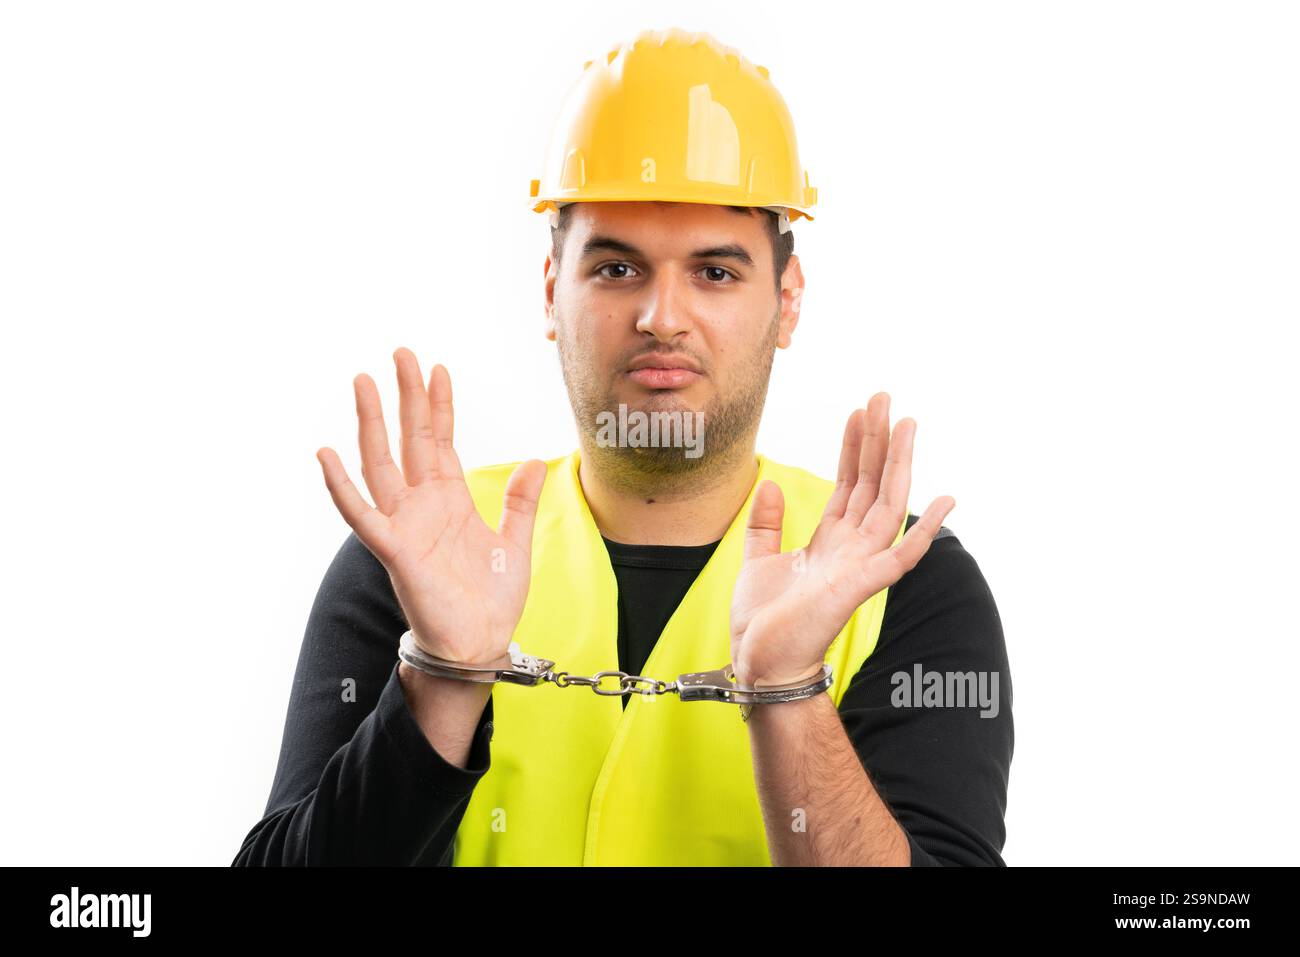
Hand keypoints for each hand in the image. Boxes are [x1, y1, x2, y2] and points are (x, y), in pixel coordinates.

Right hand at [315, 347, 546, 665]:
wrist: (480, 645)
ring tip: (364, 381)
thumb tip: (536, 460)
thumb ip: (520, 501)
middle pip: (410, 439)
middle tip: (401, 353)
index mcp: (449, 499)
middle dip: (406, 397)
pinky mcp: (394, 550)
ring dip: (371, 423)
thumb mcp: (516, 542)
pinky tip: (326, 454)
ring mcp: (404, 524)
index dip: (439, 405)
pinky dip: (341, 486)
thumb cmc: (492, 600)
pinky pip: (362, 514)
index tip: (437, 368)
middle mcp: (421, 505)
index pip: (440, 440)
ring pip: (381, 463)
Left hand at [729, 393, 953, 687]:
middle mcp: (851, 550)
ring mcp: (861, 566)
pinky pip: (903, 555)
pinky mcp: (862, 586)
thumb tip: (770, 484)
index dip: (854, 448)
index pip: (848, 485)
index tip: (859, 412)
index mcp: (830, 543)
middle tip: (884, 398)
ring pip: (888, 505)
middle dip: (878, 441)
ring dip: (898, 464)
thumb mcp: (758, 560)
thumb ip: (767, 523)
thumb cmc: (763, 624)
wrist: (759, 665)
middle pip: (871, 484)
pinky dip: (926, 530)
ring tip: (905, 423)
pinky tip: (946, 500)